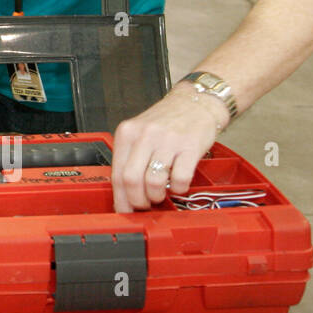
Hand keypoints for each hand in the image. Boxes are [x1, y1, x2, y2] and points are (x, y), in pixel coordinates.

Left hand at [110, 86, 221, 212]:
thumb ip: (131, 158)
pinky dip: (178, 189)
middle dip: (137, 201)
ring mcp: (167, 141)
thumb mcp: (140, 133)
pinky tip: (178, 185)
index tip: (125, 211)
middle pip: (131, 180)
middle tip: (146, 205)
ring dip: (157, 196)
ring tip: (161, 194)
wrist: (196, 102)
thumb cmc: (167, 121)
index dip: (120, 198)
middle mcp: (144, 136)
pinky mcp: (189, 147)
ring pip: (153, 181)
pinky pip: (180, 178)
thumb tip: (126, 193)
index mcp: (126, 133)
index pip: (116, 173)